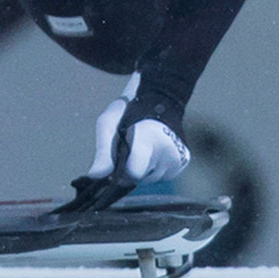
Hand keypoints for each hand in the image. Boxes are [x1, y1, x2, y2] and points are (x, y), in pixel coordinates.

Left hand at [55, 73, 190, 212]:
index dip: (121, 171)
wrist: (158, 98)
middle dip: (129, 169)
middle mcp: (168, 151)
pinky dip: (153, 168)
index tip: (117, 160)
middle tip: (129, 148)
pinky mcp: (183, 163)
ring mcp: (177, 158)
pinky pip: (160, 176)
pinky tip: (152, 152)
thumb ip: (103, 152)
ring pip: (149, 179)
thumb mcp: (108, 123)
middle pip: (139, 178)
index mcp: (150, 139)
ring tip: (142, 147)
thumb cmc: (129, 110)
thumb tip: (95, 176)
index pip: (134, 172)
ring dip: (142, 168)